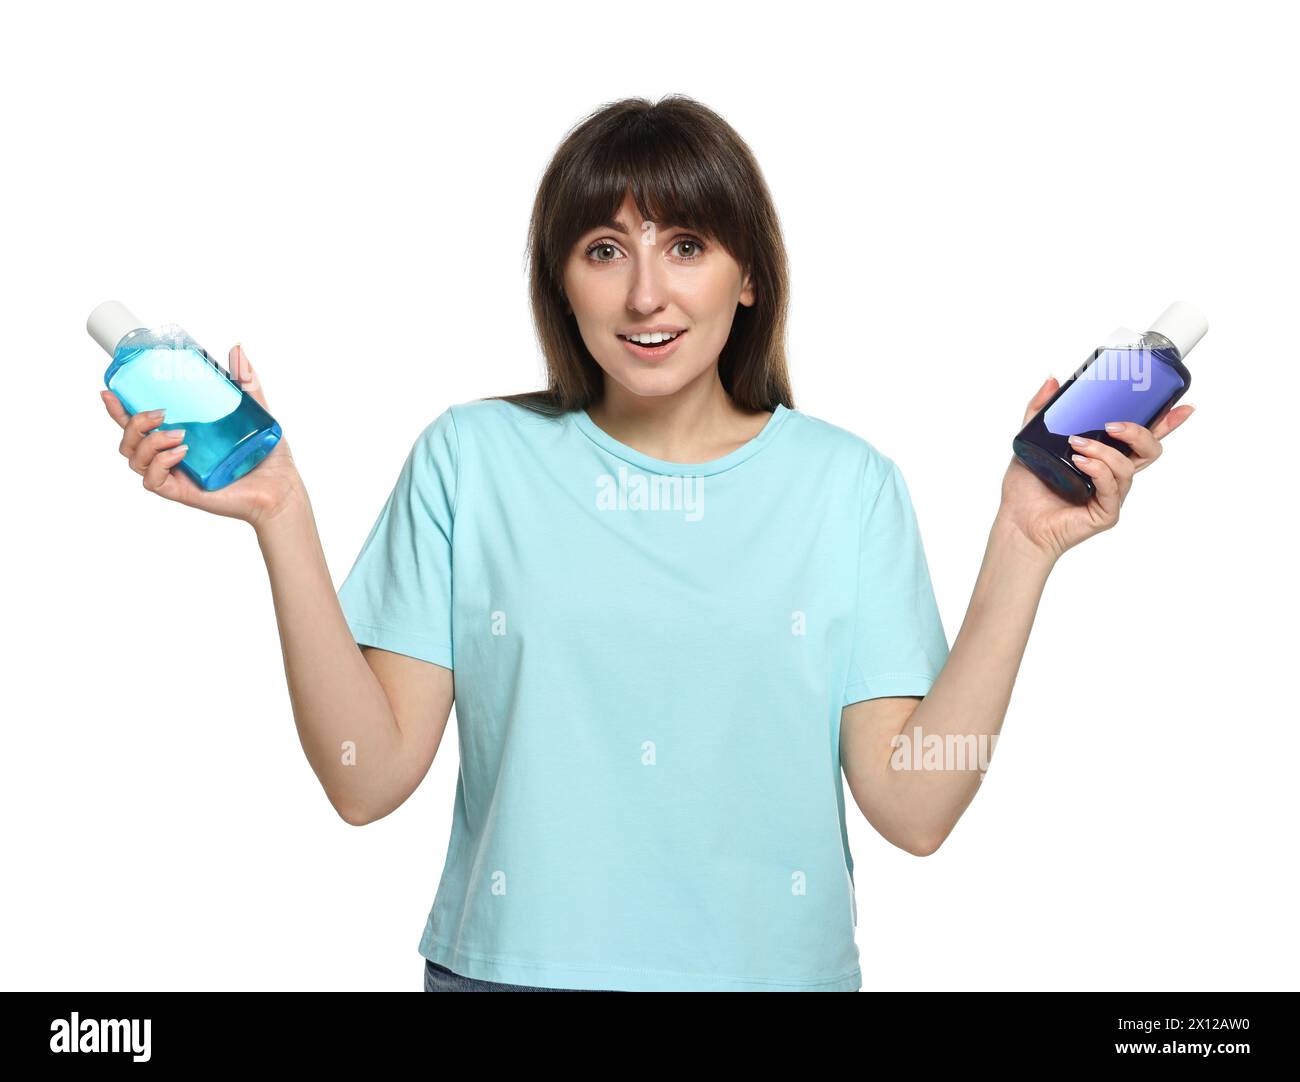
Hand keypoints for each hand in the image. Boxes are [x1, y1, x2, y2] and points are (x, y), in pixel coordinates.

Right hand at [101, 343, 306, 528]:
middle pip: (127, 442)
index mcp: (180, 435)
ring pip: (134, 459)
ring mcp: (177, 475)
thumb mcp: (254, 411)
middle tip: (160, 412)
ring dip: (147, 442)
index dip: (118, 409)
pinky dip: (160, 463)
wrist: (282, 489)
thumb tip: (236, 348)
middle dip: (130, 422)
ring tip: (177, 433)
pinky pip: (153, 481)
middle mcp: (172, 456)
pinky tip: (180, 452)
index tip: (109, 390)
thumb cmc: (266, 455)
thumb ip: (244, 381)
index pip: (138, 423)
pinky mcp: (184, 492)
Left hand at [996, 376, 1195, 560]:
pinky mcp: (1105, 513)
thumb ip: (1041, 411)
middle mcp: (1112, 475)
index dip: (1165, 423)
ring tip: (1078, 445)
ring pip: (1128, 467)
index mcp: (1103, 456)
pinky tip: (1081, 463)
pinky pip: (1113, 487)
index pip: (1141, 437)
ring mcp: (1111, 495)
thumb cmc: (1025, 490)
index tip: (1181, 406)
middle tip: (1113, 425)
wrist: (1015, 525)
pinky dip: (1099, 470)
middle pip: (1149, 450)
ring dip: (1105, 451)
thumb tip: (1052, 380)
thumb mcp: (1030, 441)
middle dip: (1140, 432)